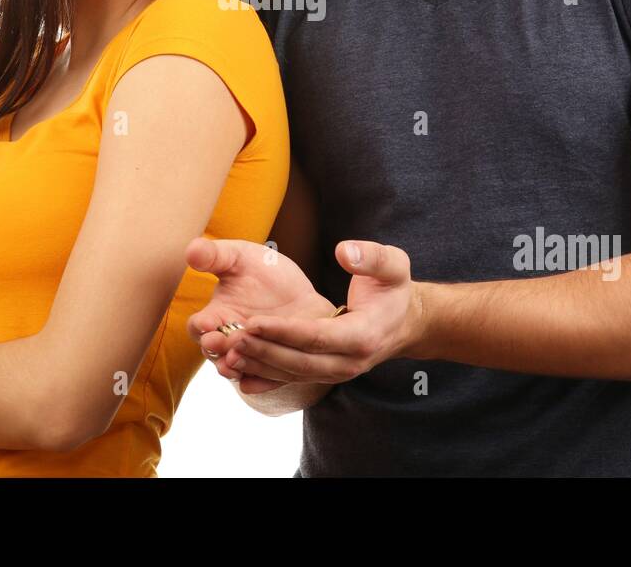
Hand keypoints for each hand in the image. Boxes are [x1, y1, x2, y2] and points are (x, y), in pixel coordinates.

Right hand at [184, 237, 336, 393]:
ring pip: (238, 368)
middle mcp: (230, 340)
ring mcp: (251, 355)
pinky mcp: (275, 367)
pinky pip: (265, 380)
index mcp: (216, 316)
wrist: (302, 294)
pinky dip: (259, 382)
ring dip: (235, 366)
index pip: (199, 327)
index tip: (206, 322)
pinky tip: (256, 381)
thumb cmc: (265, 273)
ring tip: (236, 361)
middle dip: (217, 349)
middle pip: (215, 352)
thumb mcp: (241, 258)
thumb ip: (216, 256)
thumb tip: (191, 249)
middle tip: (221, 343)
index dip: (201, 327)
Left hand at [233, 240, 425, 385]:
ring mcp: (337, 372)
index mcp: (363, 336)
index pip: (316, 337)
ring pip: (292, 373)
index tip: (253, 320)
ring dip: (259, 364)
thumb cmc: (394, 289)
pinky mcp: (326, 374)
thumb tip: (344, 251)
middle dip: (263, 350)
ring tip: (227, 350)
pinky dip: (266, 376)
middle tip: (230, 337)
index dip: (283, 331)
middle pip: (299, 362)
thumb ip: (371, 257)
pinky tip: (238, 374)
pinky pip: (292, 378)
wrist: (404, 321)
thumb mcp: (393, 266)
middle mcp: (348, 362)